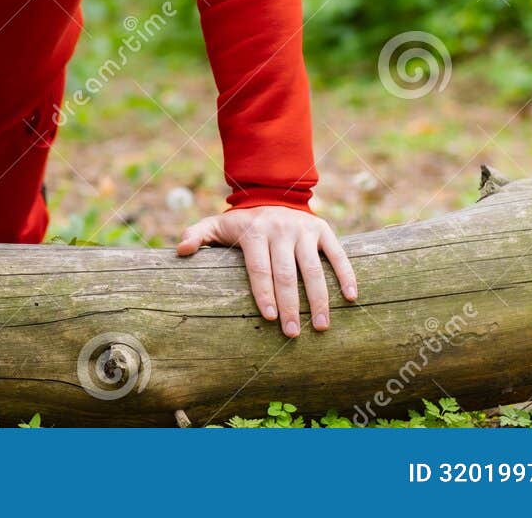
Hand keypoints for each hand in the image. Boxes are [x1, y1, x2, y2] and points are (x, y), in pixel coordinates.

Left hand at [176, 205, 357, 336]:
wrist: (274, 195)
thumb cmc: (242, 224)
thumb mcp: (217, 225)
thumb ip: (197, 235)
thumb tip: (180, 250)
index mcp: (254, 231)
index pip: (259, 268)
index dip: (264, 293)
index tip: (271, 318)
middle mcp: (280, 228)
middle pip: (286, 273)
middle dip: (291, 305)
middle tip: (293, 334)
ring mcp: (303, 229)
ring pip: (313, 269)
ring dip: (319, 299)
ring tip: (320, 326)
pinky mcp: (323, 230)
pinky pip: (337, 254)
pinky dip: (346, 275)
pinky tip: (351, 298)